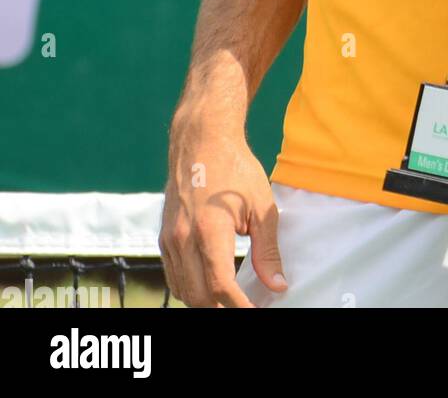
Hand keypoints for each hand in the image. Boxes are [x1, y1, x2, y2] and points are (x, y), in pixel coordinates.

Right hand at [159, 112, 287, 307]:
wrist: (201, 140)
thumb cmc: (236, 169)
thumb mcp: (261, 207)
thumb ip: (268, 250)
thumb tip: (277, 285)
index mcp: (210, 230)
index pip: (221, 286)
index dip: (239, 307)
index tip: (255, 312)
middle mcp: (183, 238)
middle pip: (198, 296)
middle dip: (222, 308)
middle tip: (246, 306)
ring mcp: (170, 239)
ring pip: (182, 290)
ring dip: (205, 301)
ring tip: (230, 299)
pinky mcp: (164, 237)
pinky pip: (173, 276)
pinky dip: (190, 287)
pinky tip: (209, 284)